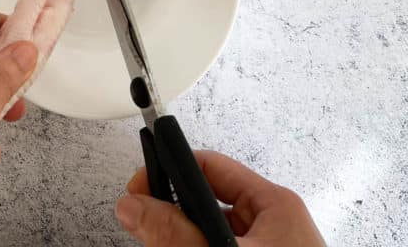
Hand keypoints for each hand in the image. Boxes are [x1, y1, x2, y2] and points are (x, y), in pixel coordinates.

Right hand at [115, 151, 324, 245]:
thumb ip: (176, 234)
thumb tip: (134, 206)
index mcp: (274, 206)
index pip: (211, 167)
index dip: (171, 172)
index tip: (139, 191)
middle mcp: (272, 227)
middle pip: (206, 204)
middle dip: (174, 218)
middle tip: (147, 230)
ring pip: (209, 235)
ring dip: (183, 242)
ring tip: (163, 246)